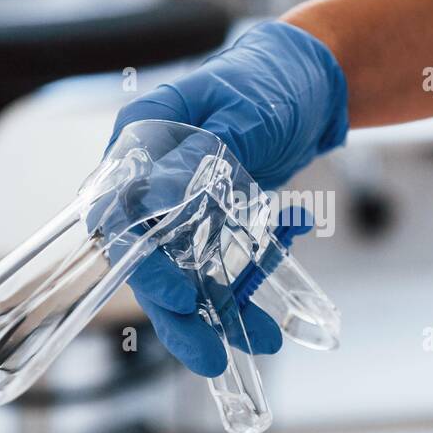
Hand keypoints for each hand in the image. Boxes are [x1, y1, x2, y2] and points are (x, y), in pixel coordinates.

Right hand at [109, 20, 348, 376]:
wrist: (314, 78)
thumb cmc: (272, 80)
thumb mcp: (243, 115)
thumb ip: (202, 158)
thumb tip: (157, 200)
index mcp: (141, 139)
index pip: (118, 213)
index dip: (141, 262)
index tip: (177, 295)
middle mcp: (151, 176)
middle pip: (148, 256)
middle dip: (179, 311)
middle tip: (211, 355)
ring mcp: (181, 201)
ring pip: (183, 271)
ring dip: (215, 314)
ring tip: (256, 348)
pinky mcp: (212, 218)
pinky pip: (218, 266)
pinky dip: (242, 296)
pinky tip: (269, 327)